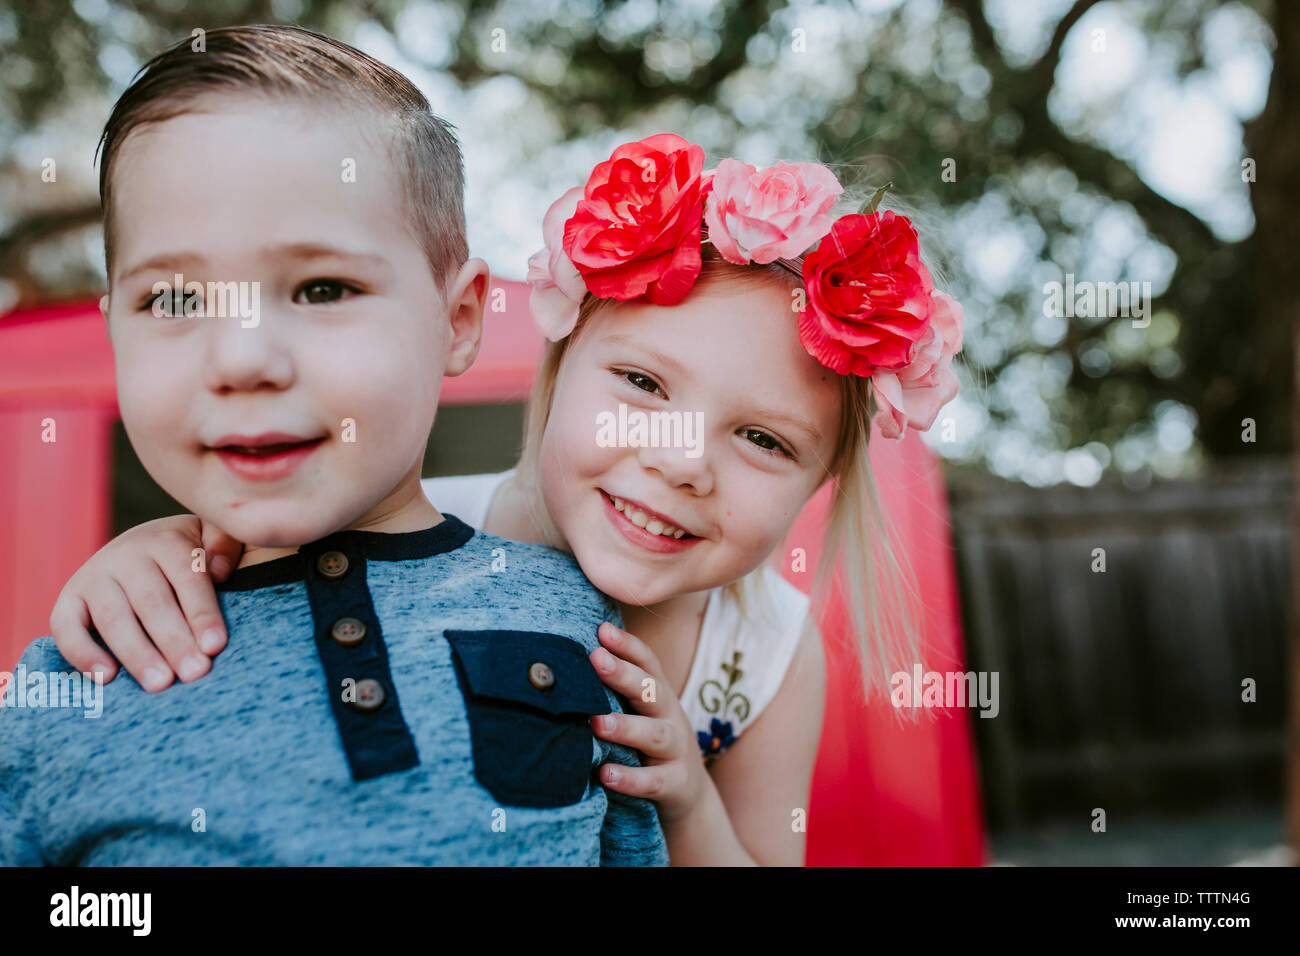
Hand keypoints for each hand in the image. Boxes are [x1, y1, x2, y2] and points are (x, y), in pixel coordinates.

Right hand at [49, 515, 243, 690]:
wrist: (141, 547)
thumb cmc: (189, 552)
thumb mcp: (212, 537)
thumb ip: (225, 545)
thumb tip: (219, 571)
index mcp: (166, 541)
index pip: (187, 578)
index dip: (202, 613)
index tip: (215, 646)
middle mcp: (126, 555)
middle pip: (151, 603)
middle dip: (174, 641)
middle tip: (194, 673)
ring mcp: (94, 576)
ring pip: (114, 618)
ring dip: (137, 654)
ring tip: (160, 684)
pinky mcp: (69, 598)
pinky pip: (66, 627)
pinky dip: (82, 653)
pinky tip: (106, 678)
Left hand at [588, 622, 706, 823]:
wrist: (690, 791)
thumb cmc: (653, 742)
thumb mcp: (643, 711)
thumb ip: (619, 688)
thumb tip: (575, 657)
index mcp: (660, 696)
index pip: (648, 663)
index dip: (628, 645)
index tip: (602, 630)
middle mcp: (671, 717)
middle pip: (652, 691)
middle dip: (625, 674)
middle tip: (595, 659)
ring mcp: (676, 750)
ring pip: (655, 735)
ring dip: (626, 727)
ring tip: (597, 723)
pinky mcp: (675, 784)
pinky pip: (653, 781)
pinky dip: (630, 779)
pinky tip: (606, 774)